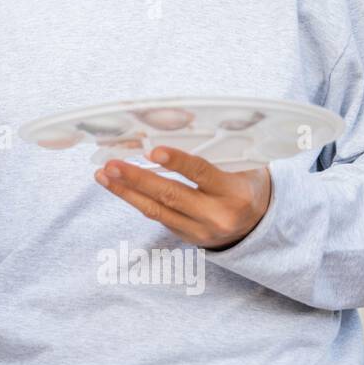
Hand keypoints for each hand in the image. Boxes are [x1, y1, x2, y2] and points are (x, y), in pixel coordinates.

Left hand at [93, 148, 271, 250]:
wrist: (259, 226)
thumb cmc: (246, 185)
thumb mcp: (244, 167)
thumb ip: (218, 153)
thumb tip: (177, 127)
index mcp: (234, 193)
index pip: (202, 174)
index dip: (177, 162)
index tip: (152, 151)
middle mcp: (217, 216)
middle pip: (171, 196)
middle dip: (137, 179)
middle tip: (111, 164)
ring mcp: (199, 231)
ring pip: (157, 210)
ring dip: (126, 192)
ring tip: (103, 175)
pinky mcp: (186, 237)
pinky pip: (157, 216)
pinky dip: (135, 200)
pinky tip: (117, 186)